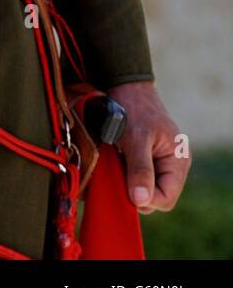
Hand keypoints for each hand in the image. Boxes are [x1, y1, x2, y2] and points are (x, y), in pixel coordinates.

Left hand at [107, 81, 189, 212]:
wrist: (125, 87)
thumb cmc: (134, 109)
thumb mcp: (136, 139)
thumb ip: (140, 169)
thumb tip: (140, 200)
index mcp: (177, 162)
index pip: (166, 199)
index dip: (146, 200)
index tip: (124, 191)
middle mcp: (170, 166)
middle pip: (153, 196)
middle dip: (133, 192)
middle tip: (114, 178)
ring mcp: (156, 163)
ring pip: (140, 188)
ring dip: (124, 183)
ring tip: (112, 168)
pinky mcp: (141, 159)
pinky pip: (132, 176)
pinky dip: (120, 175)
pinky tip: (110, 165)